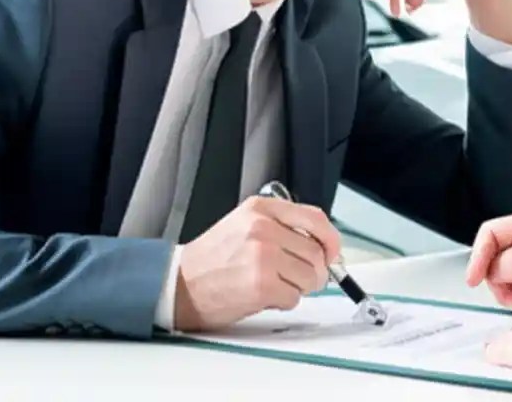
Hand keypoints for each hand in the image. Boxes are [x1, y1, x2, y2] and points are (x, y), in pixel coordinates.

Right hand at [174, 196, 341, 331]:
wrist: (179, 283)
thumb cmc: (212, 258)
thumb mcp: (244, 224)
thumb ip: (281, 227)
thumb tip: (322, 245)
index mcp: (261, 209)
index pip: (315, 218)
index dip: (330, 239)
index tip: (332, 253)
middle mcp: (263, 229)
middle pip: (316, 252)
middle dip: (314, 271)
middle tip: (298, 278)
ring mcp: (263, 257)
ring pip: (310, 277)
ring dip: (299, 287)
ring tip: (275, 285)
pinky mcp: (262, 285)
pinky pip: (294, 297)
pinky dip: (284, 302)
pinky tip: (263, 296)